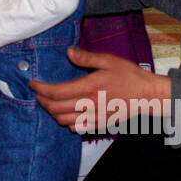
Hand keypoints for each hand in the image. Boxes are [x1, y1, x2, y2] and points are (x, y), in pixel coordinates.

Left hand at [30, 47, 171, 129]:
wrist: (147, 95)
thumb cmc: (129, 75)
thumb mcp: (109, 60)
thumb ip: (86, 58)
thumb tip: (68, 52)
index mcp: (89, 88)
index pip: (56, 93)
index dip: (40, 89)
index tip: (33, 84)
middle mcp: (89, 105)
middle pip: (55, 109)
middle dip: (41, 101)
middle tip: (38, 93)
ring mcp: (94, 117)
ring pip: (63, 120)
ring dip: (52, 112)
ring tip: (50, 102)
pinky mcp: (100, 124)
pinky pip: (76, 128)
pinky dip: (66, 121)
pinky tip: (67, 112)